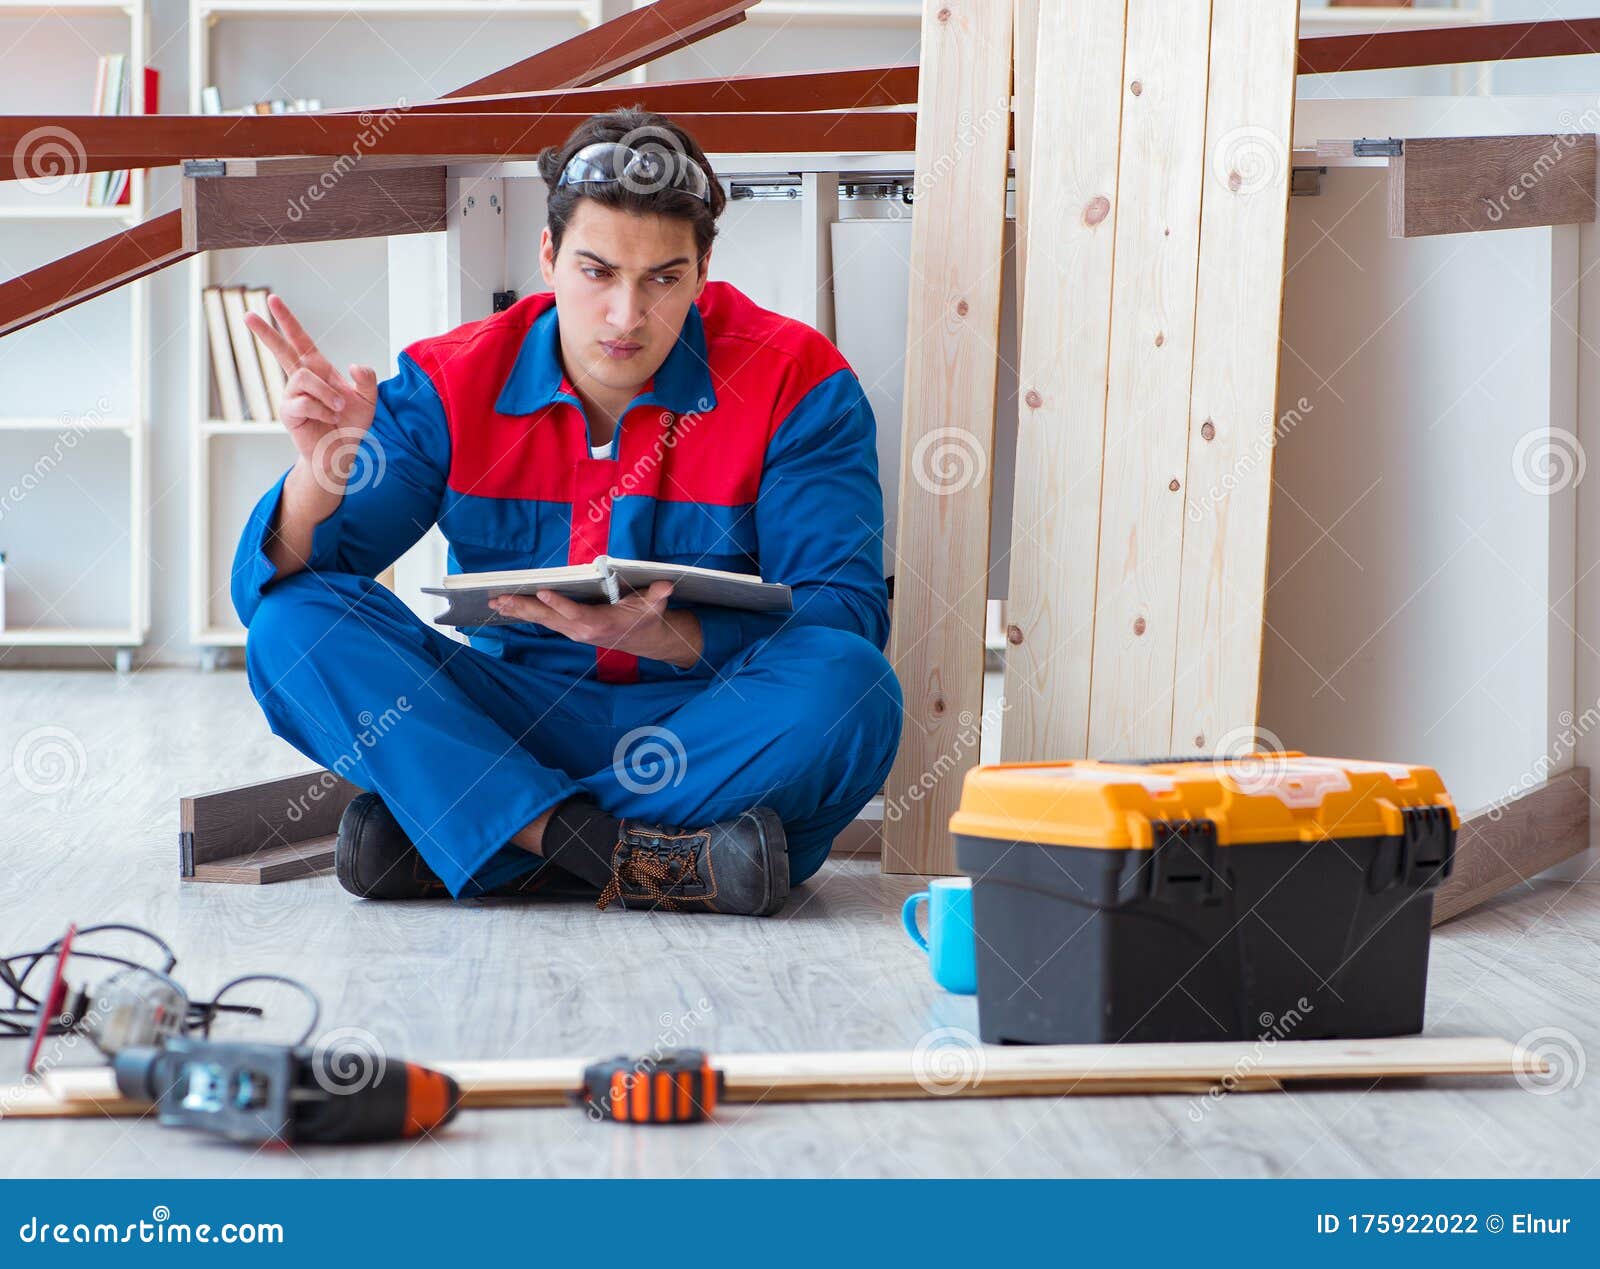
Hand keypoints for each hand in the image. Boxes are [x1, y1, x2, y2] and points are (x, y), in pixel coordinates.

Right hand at [245, 295, 378, 489]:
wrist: (342, 453)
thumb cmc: (351, 425)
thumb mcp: (368, 400)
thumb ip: (366, 380)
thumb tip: (354, 365)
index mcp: (318, 369)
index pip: (299, 339)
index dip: (286, 320)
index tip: (272, 299)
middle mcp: (301, 379)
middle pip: (279, 350)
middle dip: (265, 331)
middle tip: (247, 314)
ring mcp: (292, 395)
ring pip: (304, 378)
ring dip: (327, 394)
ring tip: (337, 409)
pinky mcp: (289, 413)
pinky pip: (303, 402)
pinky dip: (322, 409)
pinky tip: (328, 417)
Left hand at [488, 581, 704, 668]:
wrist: (642, 637)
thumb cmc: (646, 617)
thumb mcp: (655, 606)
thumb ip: (657, 595)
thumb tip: (666, 586)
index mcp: (600, 623)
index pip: (576, 614)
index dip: (559, 604)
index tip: (543, 593)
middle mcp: (581, 630)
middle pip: (549, 618)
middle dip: (524, 607)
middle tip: (501, 597)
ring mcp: (571, 630)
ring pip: (540, 620)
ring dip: (516, 610)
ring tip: (494, 601)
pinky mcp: (566, 628)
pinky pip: (541, 620)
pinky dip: (522, 613)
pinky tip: (504, 606)